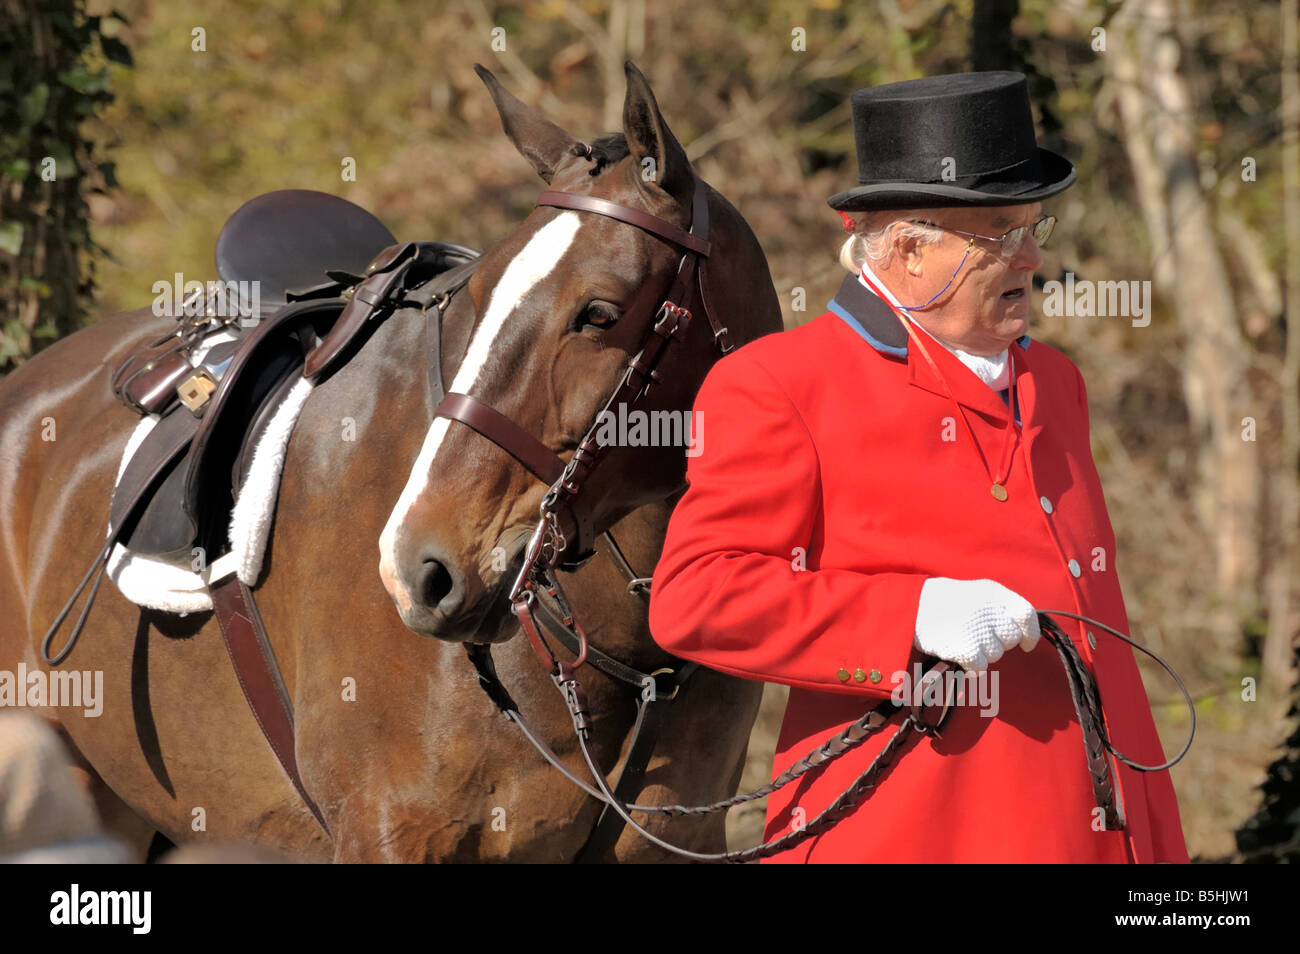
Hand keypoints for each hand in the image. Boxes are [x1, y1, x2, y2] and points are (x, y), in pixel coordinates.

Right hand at [913, 577, 1040, 671]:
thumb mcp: (977, 592)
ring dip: (983, 653)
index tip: (1026, 643)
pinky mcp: (965, 649)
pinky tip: (959, 654)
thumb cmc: (945, 601)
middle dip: (999, 642)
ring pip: (996, 655)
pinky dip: (972, 666)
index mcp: (994, 592)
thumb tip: (1024, 629)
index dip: (1030, 633)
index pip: (1026, 615)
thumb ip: (1001, 606)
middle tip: (978, 636)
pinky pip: (981, 667)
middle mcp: (989, 610)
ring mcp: (977, 630)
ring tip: (962, 639)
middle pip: (1010, 638)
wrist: (910, 606)